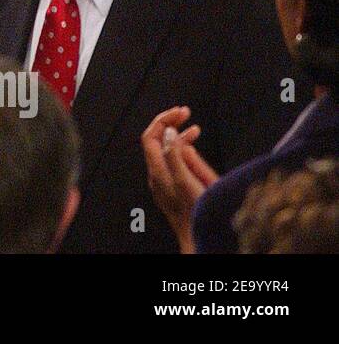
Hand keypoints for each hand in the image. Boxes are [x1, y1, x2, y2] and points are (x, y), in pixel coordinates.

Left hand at [141, 106, 219, 252]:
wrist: (200, 241)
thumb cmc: (197, 215)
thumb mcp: (187, 181)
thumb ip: (176, 155)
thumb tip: (168, 131)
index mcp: (159, 172)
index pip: (151, 137)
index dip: (163, 120)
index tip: (180, 112)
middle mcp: (158, 176)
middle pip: (157, 141)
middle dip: (170, 124)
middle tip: (185, 113)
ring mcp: (165, 182)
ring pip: (167, 151)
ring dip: (179, 137)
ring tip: (194, 129)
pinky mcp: (172, 188)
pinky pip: (173, 163)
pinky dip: (182, 151)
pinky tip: (192, 147)